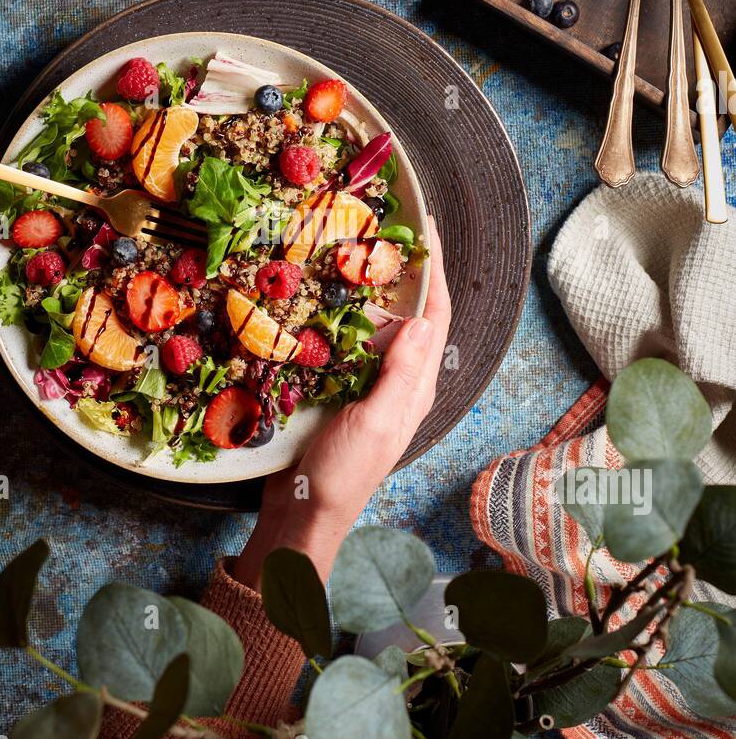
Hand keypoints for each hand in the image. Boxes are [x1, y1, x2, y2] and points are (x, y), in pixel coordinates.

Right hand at [234, 216, 450, 586]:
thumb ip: (400, 373)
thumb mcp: (375, 421)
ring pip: (379, 324)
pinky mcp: (343, 390)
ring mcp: (372, 385)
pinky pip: (350, 341)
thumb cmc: (342, 474)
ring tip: (356, 248)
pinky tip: (324, 296)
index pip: (436, 316)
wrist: (303, 513)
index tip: (428, 227)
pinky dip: (343, 313)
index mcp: (416, 386)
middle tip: (387, 225)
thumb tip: (423, 319)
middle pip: (412, 313)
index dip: (435, 269)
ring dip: (372, 288)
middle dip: (406, 269)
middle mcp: (400, 381)